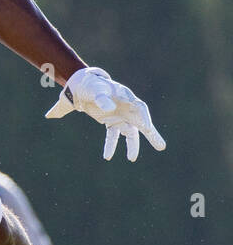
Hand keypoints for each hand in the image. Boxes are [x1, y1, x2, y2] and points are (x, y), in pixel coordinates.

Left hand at [46, 67, 165, 161]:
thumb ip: (102, 98)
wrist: (83, 87)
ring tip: (132, 158)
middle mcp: (127, 108)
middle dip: (151, 134)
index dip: (144, 117)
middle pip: (141, 122)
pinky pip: (113, 136)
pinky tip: (107, 156)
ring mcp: (120, 116)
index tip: (147, 128)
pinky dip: (110, 145)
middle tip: (161, 146)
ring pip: (130, 133)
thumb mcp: (95, 90)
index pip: (139, 107)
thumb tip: (109, 108)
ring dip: (132, 145)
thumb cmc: (92, 86)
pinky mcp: (112, 122)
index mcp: (126, 96)